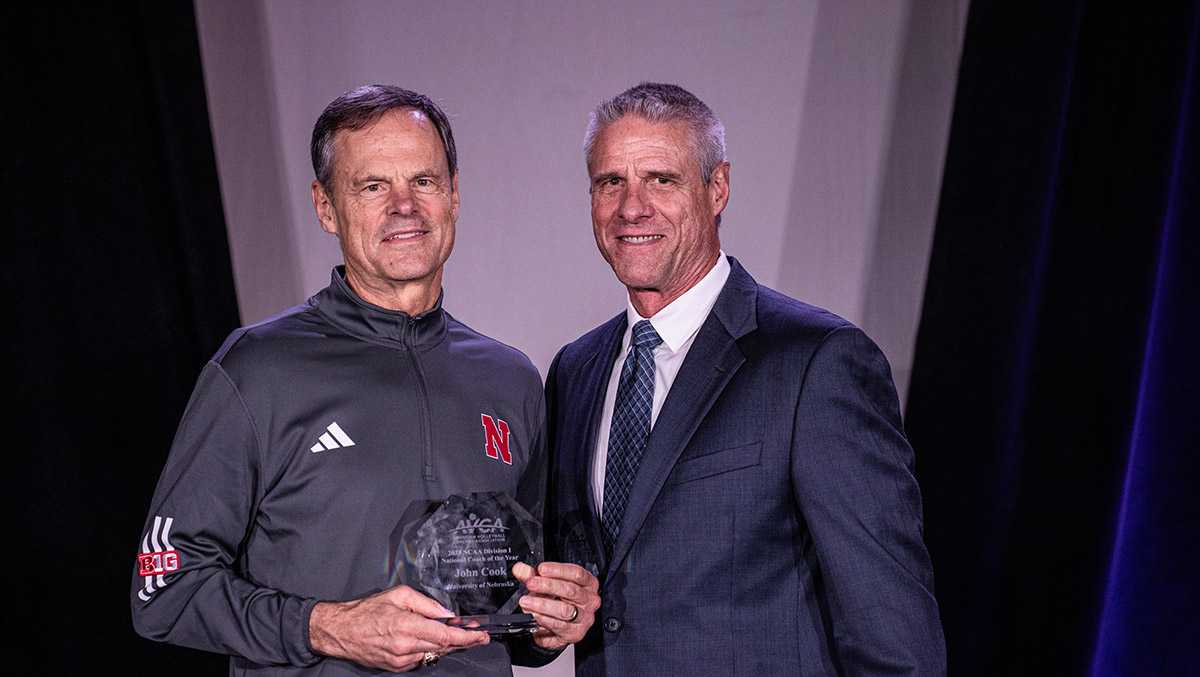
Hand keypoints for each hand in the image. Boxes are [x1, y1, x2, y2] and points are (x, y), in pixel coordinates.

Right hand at [309, 585, 488, 670]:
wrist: (341, 631)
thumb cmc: (367, 611)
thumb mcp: (399, 595)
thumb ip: (426, 604)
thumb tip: (447, 614)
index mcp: (406, 626)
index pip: (444, 636)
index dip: (466, 637)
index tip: (480, 636)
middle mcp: (405, 646)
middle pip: (443, 647)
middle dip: (462, 641)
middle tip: (477, 635)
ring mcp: (400, 660)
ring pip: (433, 654)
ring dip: (446, 645)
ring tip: (455, 634)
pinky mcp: (395, 668)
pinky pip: (420, 659)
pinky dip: (429, 650)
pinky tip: (429, 640)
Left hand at [514, 561, 600, 649]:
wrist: (560, 626)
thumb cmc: (558, 600)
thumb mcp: (545, 584)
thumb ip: (532, 575)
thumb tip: (519, 569)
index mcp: (588, 584)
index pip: (576, 573)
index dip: (558, 570)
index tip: (541, 569)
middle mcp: (590, 601)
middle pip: (570, 590)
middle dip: (548, 586)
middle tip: (530, 584)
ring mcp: (584, 618)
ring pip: (565, 610)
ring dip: (542, 605)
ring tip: (526, 602)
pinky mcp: (575, 633)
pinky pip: (559, 626)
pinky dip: (544, 620)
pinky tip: (533, 615)